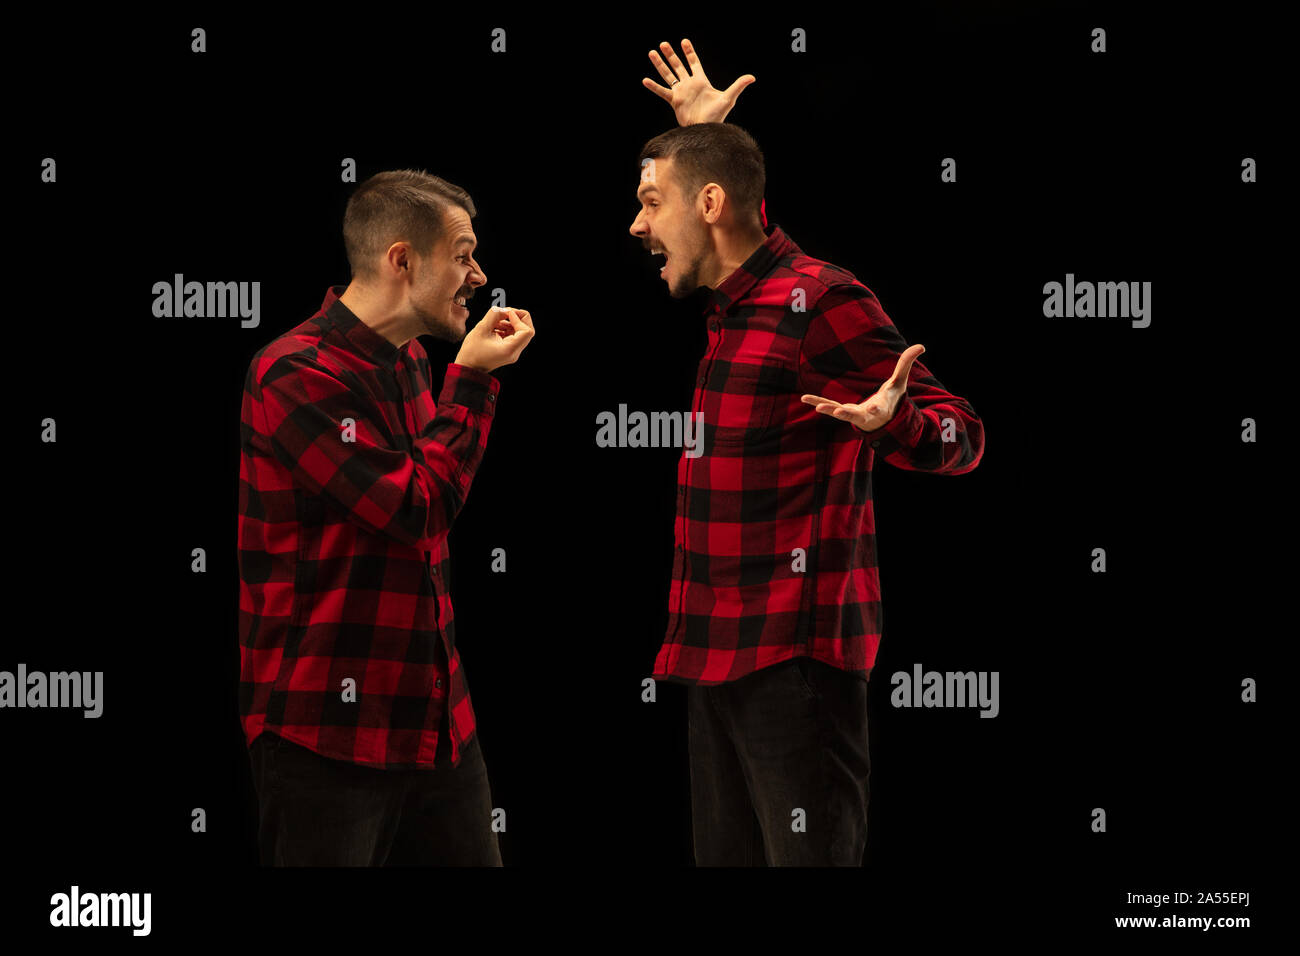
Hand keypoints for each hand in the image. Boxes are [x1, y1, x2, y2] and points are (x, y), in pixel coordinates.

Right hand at [455, 307, 534, 372]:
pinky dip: (506, 327)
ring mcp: (513, 352)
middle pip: (527, 330)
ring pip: (520, 331)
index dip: (518, 318)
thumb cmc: (471, 352)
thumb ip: (493, 316)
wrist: (468, 367)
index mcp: (510, 349)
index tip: (506, 313)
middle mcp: (515, 352)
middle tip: (504, 313)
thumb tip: (502, 308)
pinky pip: (513, 335)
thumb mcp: (481, 329)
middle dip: (517, 318)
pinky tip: (495, 327)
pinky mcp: (509, 350)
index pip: (527, 331)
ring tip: (495, 322)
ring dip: (510, 322)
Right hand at [643, 39, 754, 125]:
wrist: (705, 129)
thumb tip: (752, 77)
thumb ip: (738, 86)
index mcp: (701, 81)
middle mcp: (689, 85)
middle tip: (663, 44)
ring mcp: (681, 92)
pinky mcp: (675, 101)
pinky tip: (645, 80)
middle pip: (678, 66)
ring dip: (660, 64)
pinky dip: (654, 87)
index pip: (694, 63)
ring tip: (652, 53)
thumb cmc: (717, 116)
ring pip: (668, 75)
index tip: (684, 41)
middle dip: (671, 55)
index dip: (689, 52)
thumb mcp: (728, 98)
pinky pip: (662, 92)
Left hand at [800, 345, 925, 431]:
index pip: (878, 409)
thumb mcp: (899, 382)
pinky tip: (804, 398)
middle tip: (838, 413)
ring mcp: (852, 415)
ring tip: (818, 407)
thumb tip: (922, 345)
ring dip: (828, 409)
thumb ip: (906, 364)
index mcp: (880, 408)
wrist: (882, 420)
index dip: (875, 410)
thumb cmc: (891, 399)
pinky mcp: (842, 412)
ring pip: (839, 413)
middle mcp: (865, 415)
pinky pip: (828, 407)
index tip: (873, 409)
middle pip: (855, 415)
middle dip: (847, 414)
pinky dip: (817, 402)